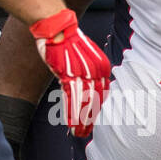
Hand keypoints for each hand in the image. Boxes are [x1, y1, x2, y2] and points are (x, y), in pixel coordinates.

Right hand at [30, 8, 110, 138]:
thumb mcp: (85, 57)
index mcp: (102, 67)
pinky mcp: (68, 75)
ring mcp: (82, 73)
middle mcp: (96, 71)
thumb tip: (88, 87)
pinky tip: (72, 123)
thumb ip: (89, 72)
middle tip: (86, 132)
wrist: (58, 27)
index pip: (102, 93)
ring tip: (79, 133)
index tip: (92, 121)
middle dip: (90, 119)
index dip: (97, 109)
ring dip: (81, 121)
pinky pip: (72, 99)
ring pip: (84, 103)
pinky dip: (72, 113)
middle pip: (95, 101)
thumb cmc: (68, 42)